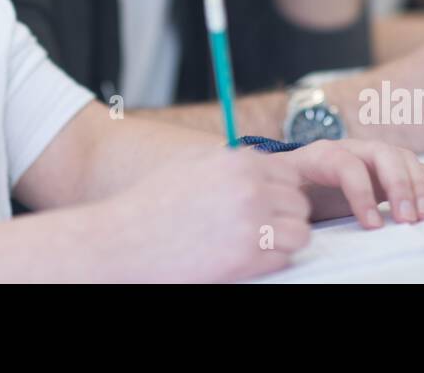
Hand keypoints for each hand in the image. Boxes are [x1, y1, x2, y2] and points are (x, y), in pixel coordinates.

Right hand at [98, 144, 310, 282]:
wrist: (122, 240)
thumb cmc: (152, 203)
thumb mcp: (191, 163)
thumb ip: (231, 161)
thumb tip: (261, 165)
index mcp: (239, 162)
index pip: (291, 175)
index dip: (280, 192)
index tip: (267, 204)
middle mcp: (250, 188)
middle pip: (299, 204)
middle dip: (283, 216)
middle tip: (259, 227)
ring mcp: (251, 224)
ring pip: (300, 233)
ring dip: (282, 241)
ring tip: (255, 244)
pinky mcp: (246, 258)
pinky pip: (283, 260)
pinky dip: (269, 262)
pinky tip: (242, 258)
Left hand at [275, 138, 423, 227]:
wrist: (290, 177)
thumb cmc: (288, 187)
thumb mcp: (281, 191)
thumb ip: (290, 199)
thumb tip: (295, 219)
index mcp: (320, 154)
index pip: (347, 164)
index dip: (362, 194)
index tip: (372, 225)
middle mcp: (350, 149)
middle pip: (382, 154)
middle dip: (399, 186)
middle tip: (408, 218)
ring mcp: (370, 156)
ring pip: (401, 158)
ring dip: (418, 186)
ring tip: (423, 214)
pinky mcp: (385, 169)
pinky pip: (412, 167)